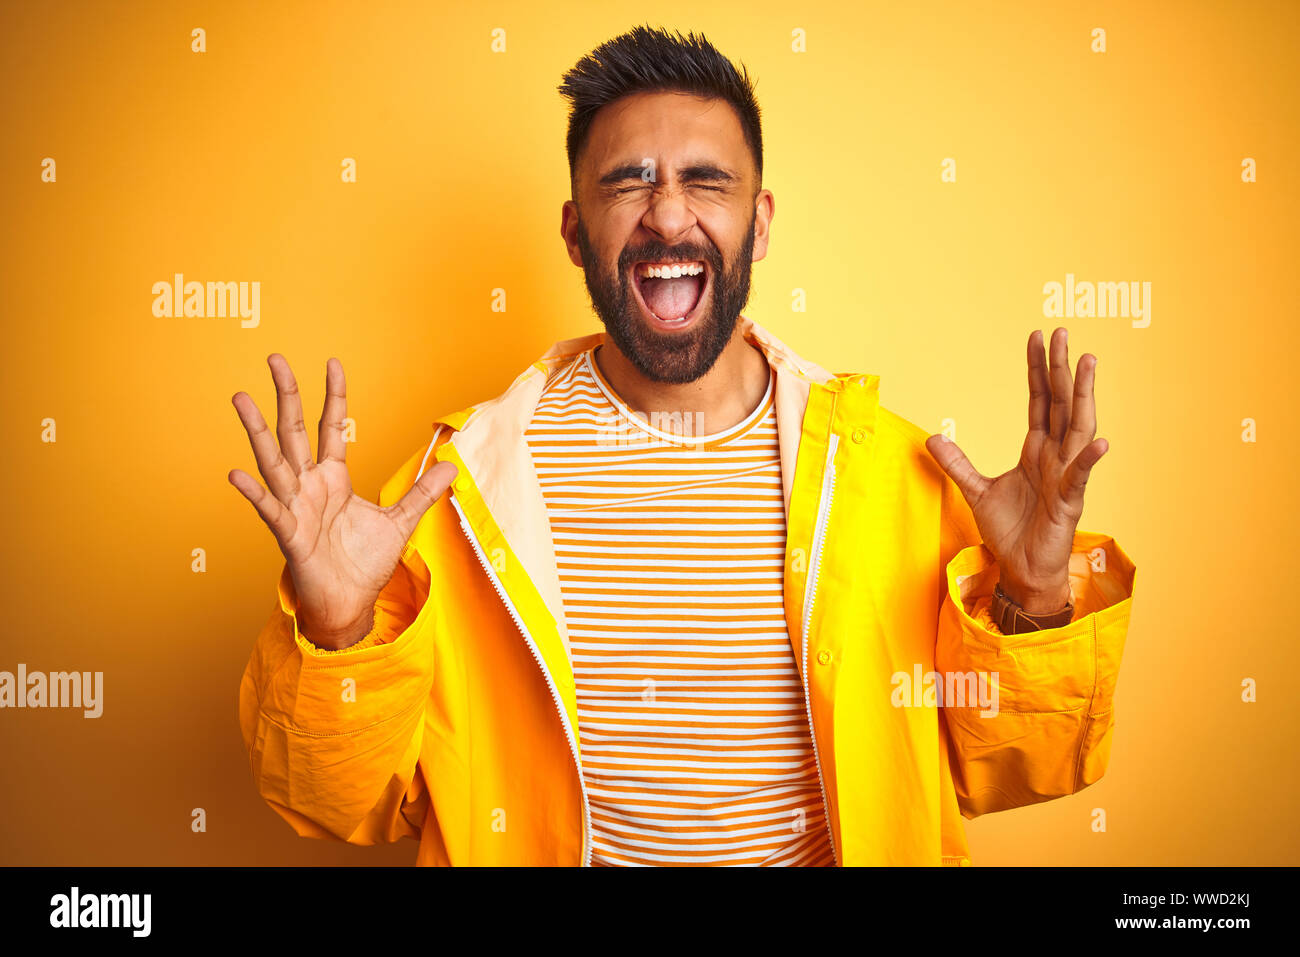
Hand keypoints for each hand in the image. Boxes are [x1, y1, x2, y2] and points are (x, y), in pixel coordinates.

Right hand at [228, 355, 457, 648]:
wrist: (350, 604)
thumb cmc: (364, 564)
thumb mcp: (401, 521)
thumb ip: (423, 492)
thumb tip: (452, 465)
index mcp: (334, 478)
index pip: (332, 426)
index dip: (334, 395)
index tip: (333, 363)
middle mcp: (310, 486)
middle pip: (295, 432)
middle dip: (286, 395)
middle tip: (274, 359)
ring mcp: (296, 508)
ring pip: (274, 462)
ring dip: (257, 431)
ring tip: (241, 399)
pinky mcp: (290, 536)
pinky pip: (270, 510)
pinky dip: (255, 493)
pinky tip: (236, 474)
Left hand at [924, 328, 1106, 613]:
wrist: (1021, 569)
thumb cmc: (1009, 531)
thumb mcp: (976, 490)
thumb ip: (957, 462)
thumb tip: (934, 436)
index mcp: (1037, 450)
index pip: (1039, 400)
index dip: (1037, 370)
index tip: (1037, 337)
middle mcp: (1055, 457)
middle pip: (1060, 403)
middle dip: (1061, 368)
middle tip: (1063, 333)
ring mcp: (1065, 477)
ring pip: (1078, 428)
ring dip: (1084, 395)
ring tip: (1089, 362)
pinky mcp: (1069, 503)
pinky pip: (1080, 478)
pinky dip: (1089, 459)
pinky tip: (1099, 441)